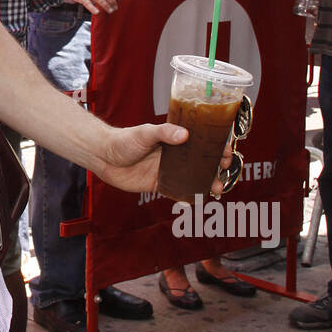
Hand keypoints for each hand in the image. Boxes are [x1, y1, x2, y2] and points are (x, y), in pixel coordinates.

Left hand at [98, 124, 233, 196]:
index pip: (201, 141)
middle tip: (224, 170)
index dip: (216, 145)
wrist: (104, 157)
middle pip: (202, 160)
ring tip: (218, 188)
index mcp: (174, 138)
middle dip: (217, 166)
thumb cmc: (124, 140)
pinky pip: (179, 191)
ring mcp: (168, 170)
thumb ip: (164, 133)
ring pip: (194, 177)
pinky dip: (191, 195)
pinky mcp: (159, 184)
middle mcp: (174, 154)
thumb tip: (184, 134)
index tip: (227, 150)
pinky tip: (201, 199)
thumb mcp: (145, 132)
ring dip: (208, 182)